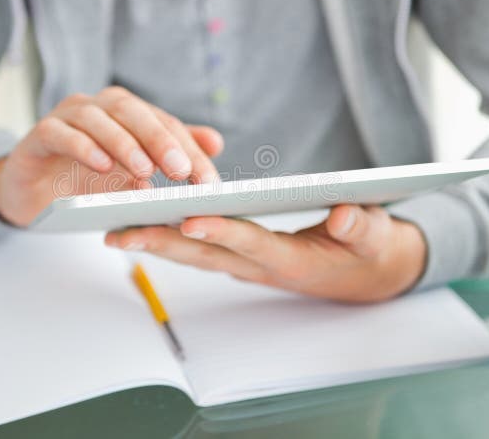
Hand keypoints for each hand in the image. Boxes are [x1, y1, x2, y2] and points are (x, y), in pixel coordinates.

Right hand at [0, 86, 223, 226]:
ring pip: (97, 118)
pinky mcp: (38, 136)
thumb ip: (170, 154)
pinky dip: (83, 147)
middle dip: (160, 140)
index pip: (163, 122)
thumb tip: (215, 143)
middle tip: (181, 171)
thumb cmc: (87, 177)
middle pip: (131, 111)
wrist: (31, 190)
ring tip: (144, 172)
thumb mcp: (133, 171)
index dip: (189, 149)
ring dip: (124, 144)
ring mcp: (65, 117)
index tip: (208, 181)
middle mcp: (97, 107)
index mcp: (125, 112)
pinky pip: (60, 133)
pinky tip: (101, 166)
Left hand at [105, 205, 426, 302]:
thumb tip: (345, 213)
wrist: (364, 274)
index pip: (251, 244)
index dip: (221, 233)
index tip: (188, 220)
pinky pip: (199, 247)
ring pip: (194, 254)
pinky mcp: (240, 255)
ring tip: (113, 230)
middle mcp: (260, 266)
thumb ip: (362, 228)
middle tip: (118, 233)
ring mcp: (247, 263)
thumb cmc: (368, 251)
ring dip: (154, 244)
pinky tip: (141, 223)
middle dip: (161, 244)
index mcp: (292, 261)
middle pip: (205, 255)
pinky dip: (169, 237)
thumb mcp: (375, 237)